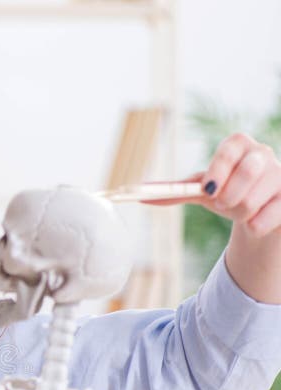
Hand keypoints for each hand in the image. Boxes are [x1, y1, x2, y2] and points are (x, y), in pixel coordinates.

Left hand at [143, 132, 280, 302]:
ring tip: (242, 210)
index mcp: (239, 145)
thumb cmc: (228, 195)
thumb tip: (139, 194)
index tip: (208, 190)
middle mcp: (264, 153)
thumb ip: (175, 191)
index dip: (220, 167)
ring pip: (254, 200)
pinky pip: (269, 218)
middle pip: (249, 172)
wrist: (258, 214)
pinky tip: (257, 220)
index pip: (232, 146)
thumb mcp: (202, 191)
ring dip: (240, 213)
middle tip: (224, 203)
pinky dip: (255, 225)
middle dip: (230, 197)